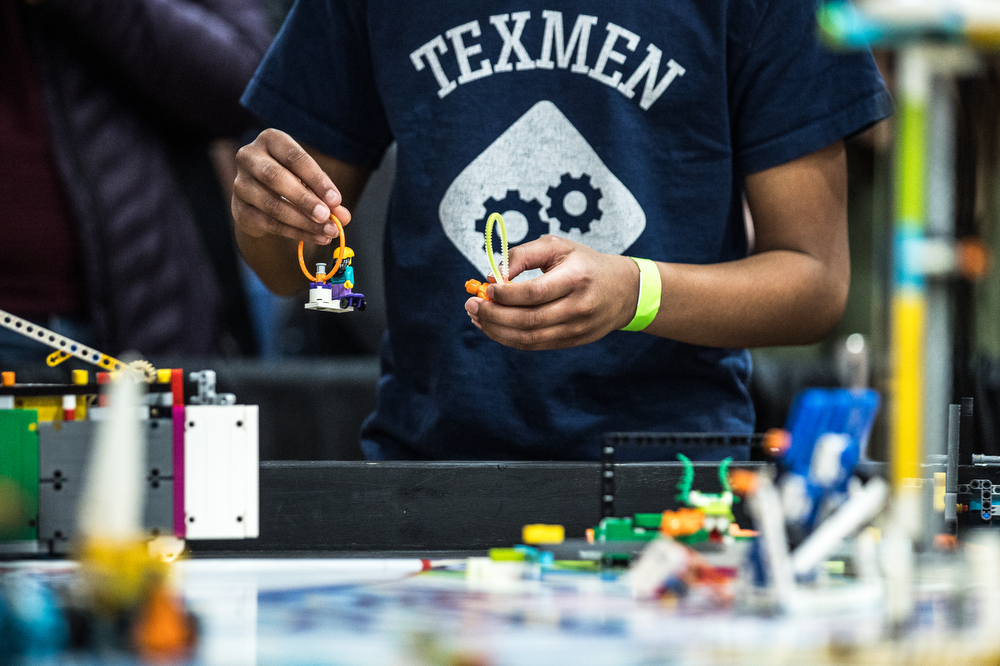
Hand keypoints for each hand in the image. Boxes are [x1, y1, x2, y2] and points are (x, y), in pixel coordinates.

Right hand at [232, 129, 352, 244]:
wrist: (260, 197)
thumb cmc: (291, 179)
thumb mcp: (310, 180)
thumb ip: (326, 196)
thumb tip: (343, 217)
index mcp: (270, 140)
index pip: (294, 158)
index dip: (316, 179)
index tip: (336, 200)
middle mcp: (249, 157)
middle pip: (275, 178)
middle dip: (305, 199)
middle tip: (327, 216)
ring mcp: (240, 184)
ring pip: (272, 205)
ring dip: (303, 222)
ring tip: (328, 231)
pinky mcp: (240, 210)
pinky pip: (269, 223)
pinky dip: (296, 233)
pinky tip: (316, 237)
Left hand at [465, 236, 639, 349]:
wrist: (624, 291)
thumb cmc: (584, 264)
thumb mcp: (558, 247)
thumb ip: (523, 254)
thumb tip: (493, 275)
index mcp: (576, 278)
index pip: (534, 292)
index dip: (506, 294)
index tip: (488, 288)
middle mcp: (578, 307)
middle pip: (528, 320)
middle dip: (494, 315)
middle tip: (472, 305)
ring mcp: (576, 329)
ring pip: (529, 337)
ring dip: (497, 330)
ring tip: (477, 317)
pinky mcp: (572, 342)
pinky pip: (535, 345)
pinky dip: (509, 338)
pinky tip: (493, 327)